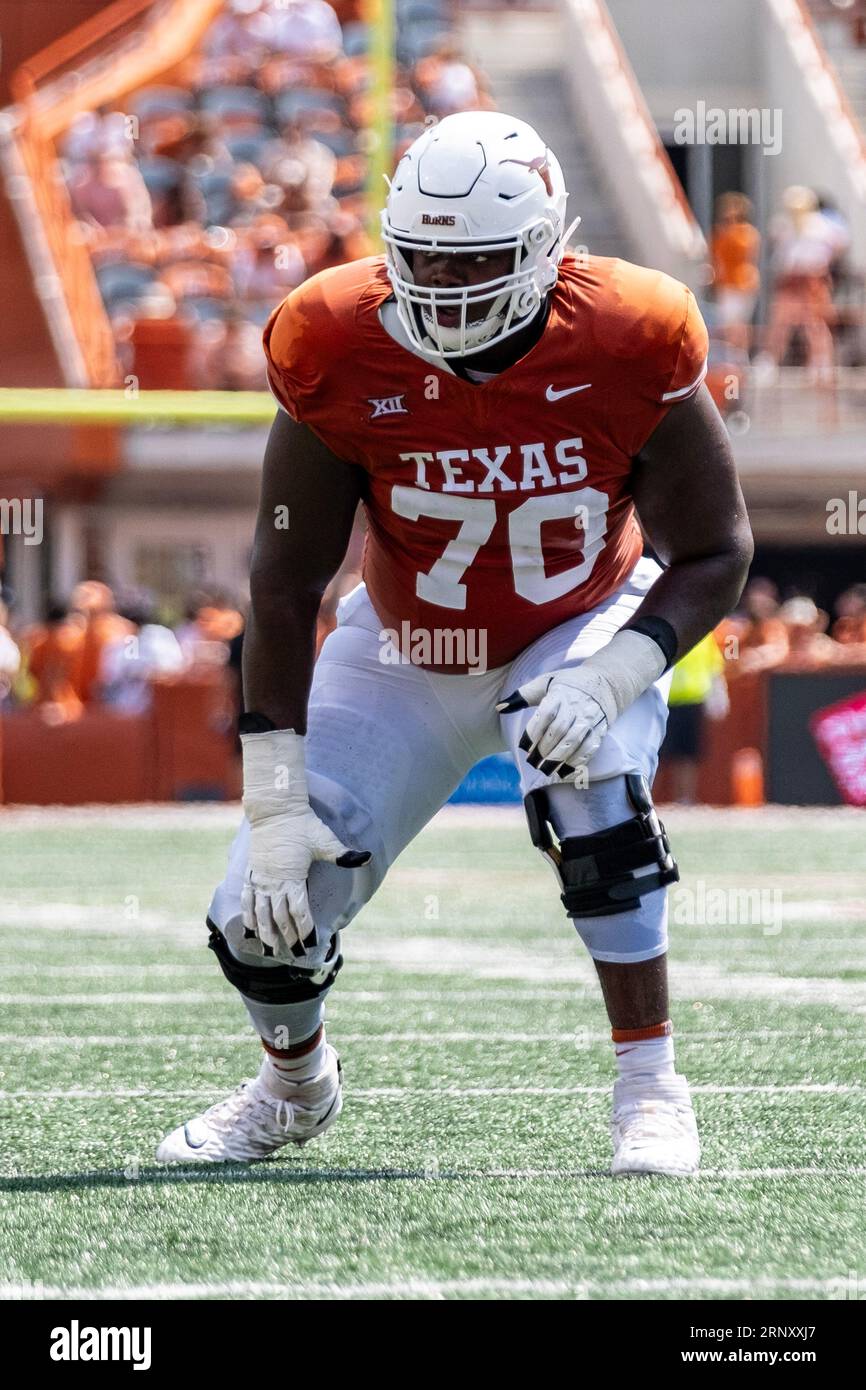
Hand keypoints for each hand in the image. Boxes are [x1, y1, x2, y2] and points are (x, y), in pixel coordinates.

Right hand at [241, 729, 369, 958]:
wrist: (274, 810)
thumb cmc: (301, 824)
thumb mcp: (325, 839)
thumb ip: (344, 853)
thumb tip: (366, 857)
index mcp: (293, 877)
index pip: (298, 912)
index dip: (304, 930)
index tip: (310, 943)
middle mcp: (274, 882)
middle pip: (279, 918)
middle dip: (287, 938)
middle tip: (294, 954)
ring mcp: (260, 879)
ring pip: (261, 913)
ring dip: (266, 933)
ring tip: (270, 949)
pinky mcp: (251, 873)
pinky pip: (247, 900)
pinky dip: (249, 916)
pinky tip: (251, 929)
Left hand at [497, 667, 609, 779]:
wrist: (606, 682)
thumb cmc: (569, 683)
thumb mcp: (545, 682)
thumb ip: (522, 695)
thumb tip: (499, 708)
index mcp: (560, 694)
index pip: (545, 714)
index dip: (533, 732)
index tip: (524, 747)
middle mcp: (576, 706)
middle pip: (559, 730)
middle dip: (544, 749)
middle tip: (533, 762)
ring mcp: (590, 719)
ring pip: (574, 741)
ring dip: (559, 758)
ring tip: (546, 770)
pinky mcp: (600, 729)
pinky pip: (590, 747)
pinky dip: (578, 761)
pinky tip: (566, 771)